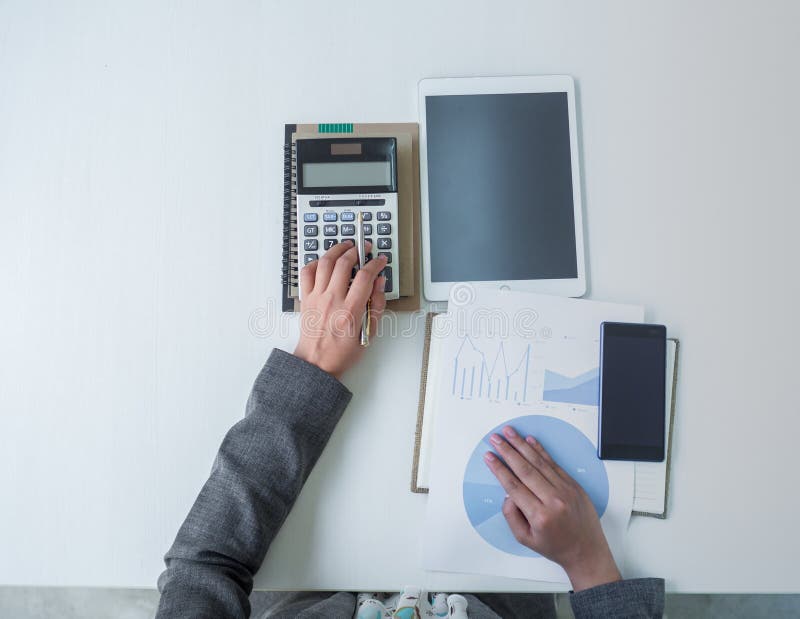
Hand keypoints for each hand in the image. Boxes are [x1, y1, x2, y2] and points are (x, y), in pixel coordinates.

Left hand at [293, 240, 386, 378]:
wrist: (316, 363)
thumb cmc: (341, 352)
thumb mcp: (369, 333)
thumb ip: (377, 305)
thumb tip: (380, 283)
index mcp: (350, 310)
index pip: (365, 276)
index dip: (375, 263)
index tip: (380, 260)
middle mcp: (332, 300)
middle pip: (344, 263)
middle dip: (357, 250)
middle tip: (364, 248)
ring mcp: (316, 298)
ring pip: (325, 262)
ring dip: (337, 250)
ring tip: (346, 246)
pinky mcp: (306, 298)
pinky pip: (307, 272)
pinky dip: (316, 262)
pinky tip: (325, 261)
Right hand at [484, 426, 621, 591]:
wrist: (587, 550)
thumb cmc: (556, 546)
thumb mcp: (525, 539)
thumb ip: (511, 516)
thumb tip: (507, 494)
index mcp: (539, 515)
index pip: (513, 486)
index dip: (499, 469)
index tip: (489, 457)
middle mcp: (553, 500)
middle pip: (525, 469)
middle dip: (507, 451)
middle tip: (495, 439)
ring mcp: (565, 490)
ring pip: (539, 462)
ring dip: (522, 445)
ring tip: (509, 433)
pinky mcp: (573, 484)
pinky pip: (554, 463)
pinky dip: (541, 450)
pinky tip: (530, 441)